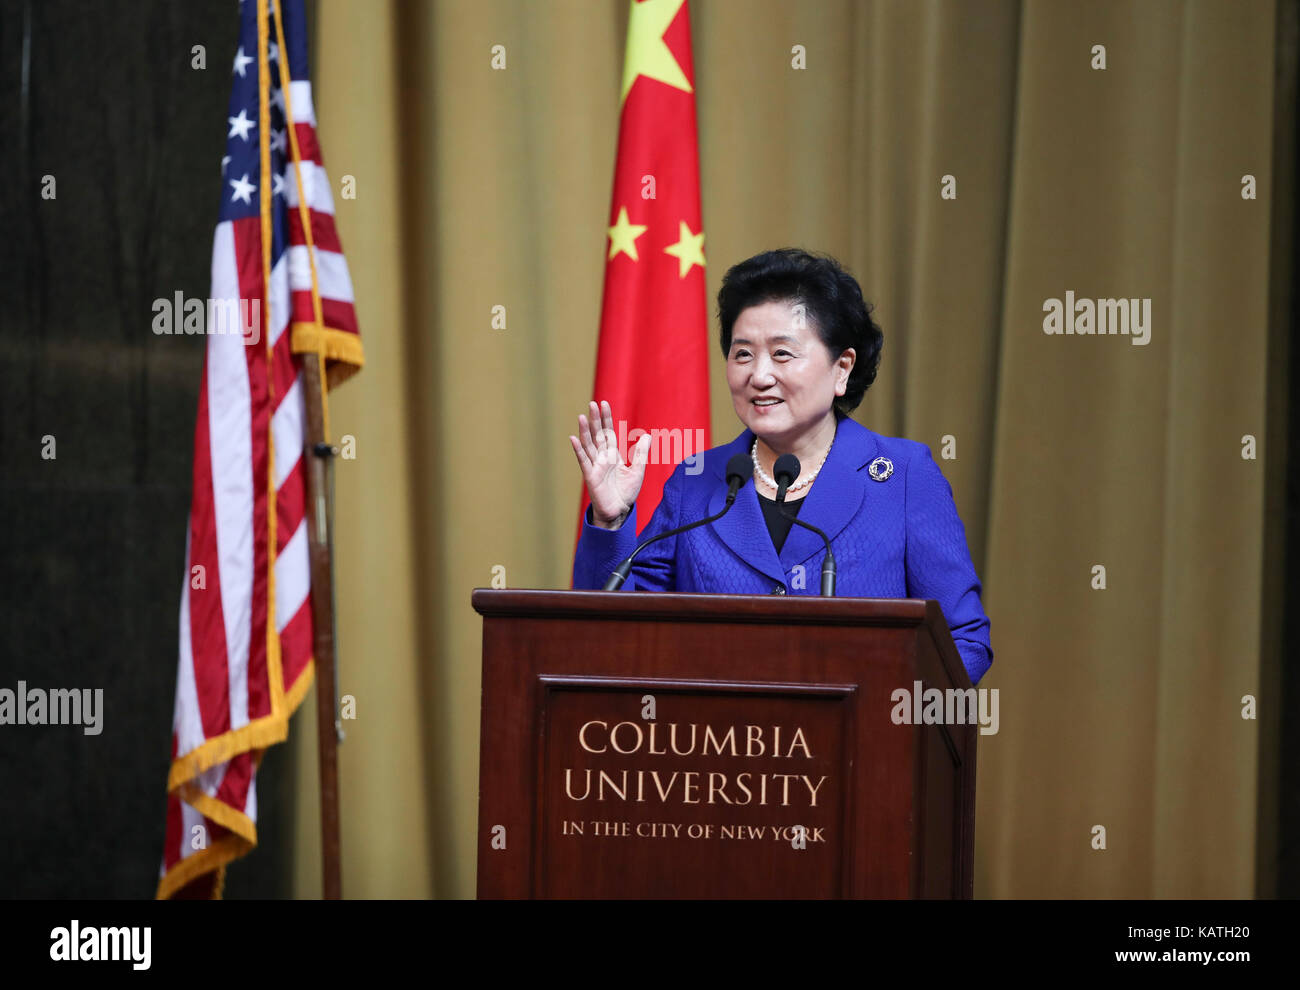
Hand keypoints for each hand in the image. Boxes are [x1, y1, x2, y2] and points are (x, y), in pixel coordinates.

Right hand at [569, 400, 650, 528]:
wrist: (619, 512)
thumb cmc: (626, 493)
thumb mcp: (637, 471)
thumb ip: (640, 454)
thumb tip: (647, 436)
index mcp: (613, 455)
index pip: (609, 432)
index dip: (606, 419)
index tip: (603, 404)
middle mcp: (602, 458)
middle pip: (597, 435)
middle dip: (595, 420)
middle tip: (592, 403)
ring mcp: (595, 466)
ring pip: (589, 445)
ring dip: (585, 431)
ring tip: (582, 416)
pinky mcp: (590, 476)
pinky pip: (583, 461)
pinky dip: (578, 450)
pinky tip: (573, 438)